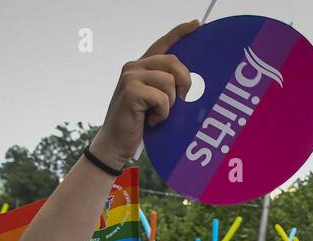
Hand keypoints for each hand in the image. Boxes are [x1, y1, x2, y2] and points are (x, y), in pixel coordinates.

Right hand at [88, 21, 198, 168]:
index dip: (180, 32)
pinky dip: (162, 114)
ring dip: (170, 104)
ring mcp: (130, 77)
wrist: (115, 144)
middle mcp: (134, 66)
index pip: (163, 43)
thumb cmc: (139, 124)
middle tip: (178, 102)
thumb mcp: (155, 101)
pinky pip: (162, 99)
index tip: (196, 24)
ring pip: (169, 82)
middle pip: (173, 62)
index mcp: (141, 66)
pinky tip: (151, 121)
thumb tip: (189, 80)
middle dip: (183, 83)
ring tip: (158, 115)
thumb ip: (166, 86)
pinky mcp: (130, 91)